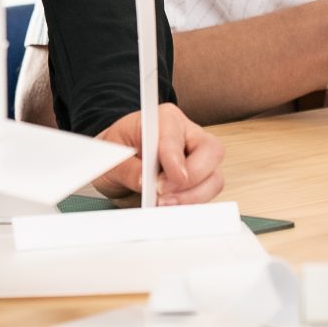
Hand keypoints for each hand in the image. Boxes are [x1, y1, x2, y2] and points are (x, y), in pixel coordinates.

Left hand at [90, 104, 224, 205]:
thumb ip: (128, 168)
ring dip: (191, 197)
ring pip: (214, 178)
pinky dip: (190, 204)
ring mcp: (199, 158)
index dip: (172, 159)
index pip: (176, 135)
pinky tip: (171, 207)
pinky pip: (207, 194)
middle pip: (211, 151)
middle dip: (191, 178)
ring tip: (163, 204)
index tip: (161, 181)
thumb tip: (144, 181)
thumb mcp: (112, 157)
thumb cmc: (119, 150)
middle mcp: (189, 135)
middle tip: (162, 194)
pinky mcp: (201, 180)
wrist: (119, 163)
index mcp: (167, 119)